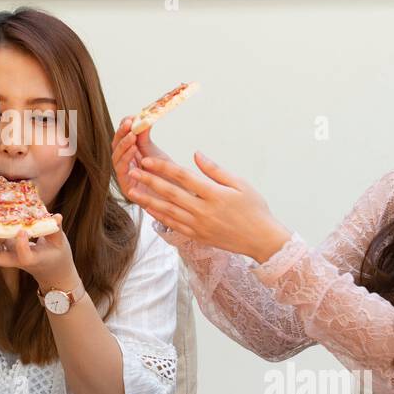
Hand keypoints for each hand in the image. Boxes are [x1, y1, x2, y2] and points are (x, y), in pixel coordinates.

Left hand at [0, 214, 78, 291]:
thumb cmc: (57, 256)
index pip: (24, 256)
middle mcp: (18, 260)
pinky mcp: (8, 251)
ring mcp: (11, 256)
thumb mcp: (60, 243)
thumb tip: (57, 216)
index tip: (22, 231)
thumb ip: (56, 230)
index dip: (21, 245)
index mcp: (32, 260)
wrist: (52, 272)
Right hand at [112, 116, 171, 200]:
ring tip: (132, 135)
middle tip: (128, 123)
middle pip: (116, 148)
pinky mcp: (127, 189)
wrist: (180, 200)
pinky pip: (122, 172)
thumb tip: (142, 118)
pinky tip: (133, 151)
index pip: (122, 140)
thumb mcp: (156, 154)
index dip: (123, 128)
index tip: (130, 117)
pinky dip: (126, 160)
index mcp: (131, 157)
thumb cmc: (168, 178)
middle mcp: (126, 166)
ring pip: (116, 159)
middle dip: (121, 134)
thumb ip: (145, 138)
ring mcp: (125, 178)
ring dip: (123, 146)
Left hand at [125, 151, 291, 261]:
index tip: (147, 160)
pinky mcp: (196, 236)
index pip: (183, 177)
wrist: (261, 240)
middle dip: (149, 181)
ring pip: (167, 211)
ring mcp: (198, 225)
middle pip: (170, 193)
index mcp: (214, 195)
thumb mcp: (240, 184)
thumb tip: (196, 154)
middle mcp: (203, 211)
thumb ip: (215, 170)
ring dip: (147, 199)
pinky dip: (158, 216)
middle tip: (133, 170)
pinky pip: (172, 224)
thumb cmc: (254, 208)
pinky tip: (147, 208)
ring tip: (131, 190)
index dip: (163, 167)